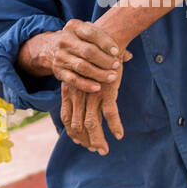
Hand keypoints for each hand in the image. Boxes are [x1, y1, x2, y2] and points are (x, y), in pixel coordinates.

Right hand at [41, 18, 131, 92]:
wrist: (52, 48)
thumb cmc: (80, 41)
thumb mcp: (89, 35)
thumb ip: (108, 43)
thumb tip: (128, 55)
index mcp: (73, 27)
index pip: (91, 33)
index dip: (105, 42)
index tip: (116, 51)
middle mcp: (64, 40)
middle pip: (88, 51)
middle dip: (105, 60)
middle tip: (117, 66)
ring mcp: (60, 56)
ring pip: (82, 66)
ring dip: (99, 73)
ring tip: (112, 77)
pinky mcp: (58, 72)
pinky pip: (73, 80)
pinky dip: (86, 85)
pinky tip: (98, 87)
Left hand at [54, 21, 130, 154]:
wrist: (105, 38)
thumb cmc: (96, 54)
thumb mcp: (84, 70)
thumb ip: (84, 85)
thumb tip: (88, 96)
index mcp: (70, 89)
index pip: (67, 117)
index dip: (72, 132)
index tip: (79, 141)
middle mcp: (78, 93)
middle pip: (77, 124)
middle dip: (84, 140)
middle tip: (94, 150)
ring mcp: (92, 93)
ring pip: (91, 124)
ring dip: (97, 139)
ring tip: (104, 149)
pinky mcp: (107, 90)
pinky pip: (110, 114)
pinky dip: (115, 126)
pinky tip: (119, 134)